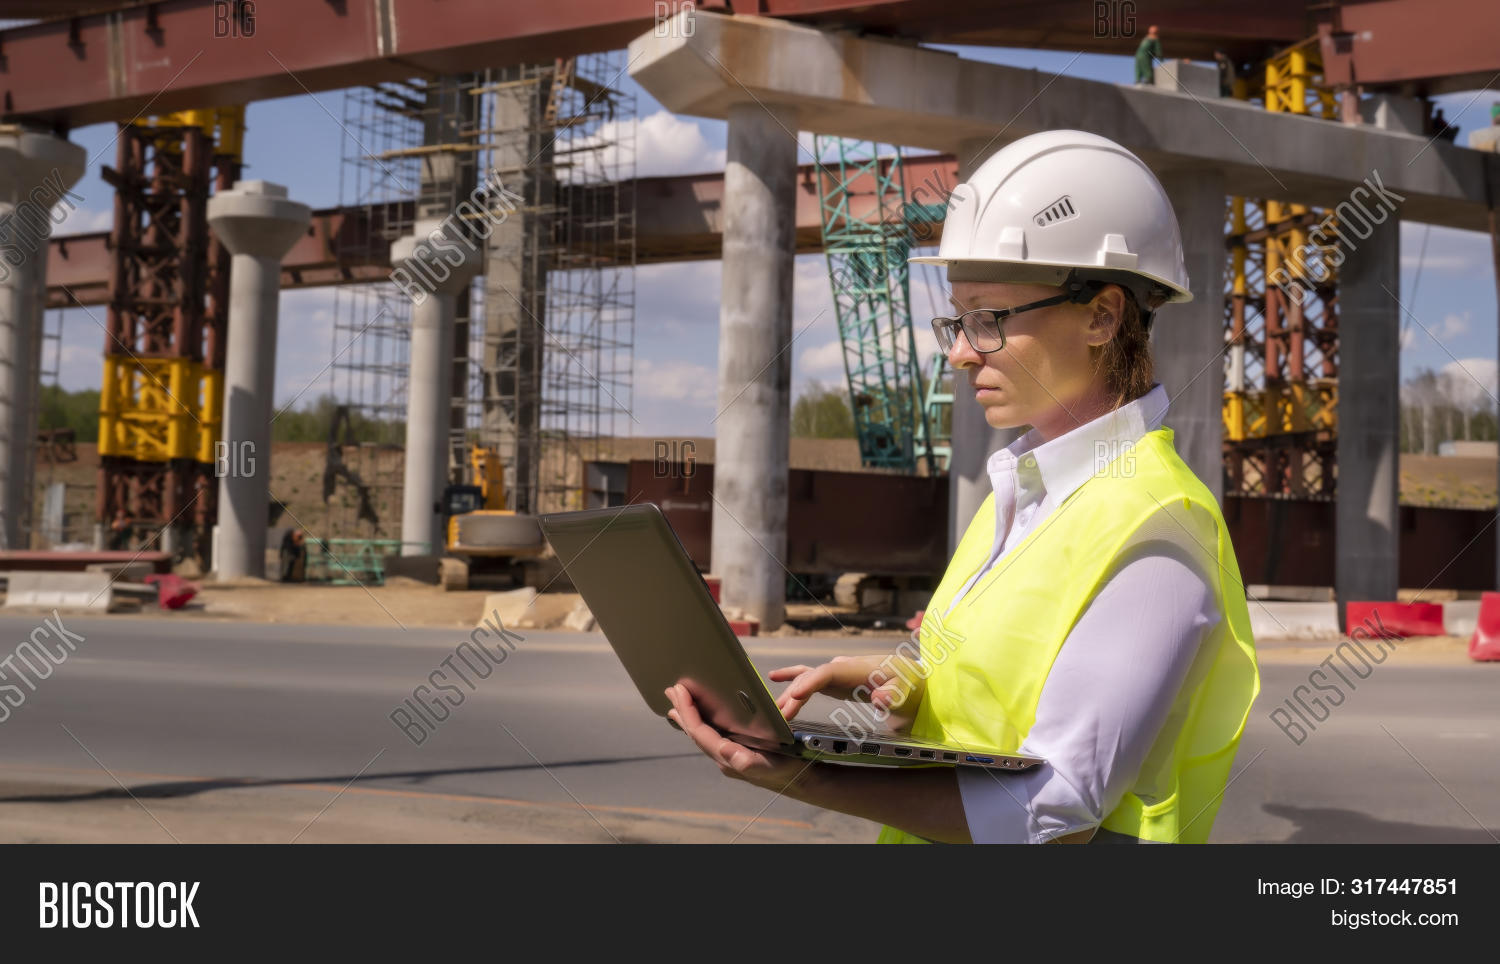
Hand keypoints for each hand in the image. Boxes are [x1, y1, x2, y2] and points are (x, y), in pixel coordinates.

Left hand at [664, 684, 809, 792]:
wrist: (800, 780)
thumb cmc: (787, 771)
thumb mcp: (772, 766)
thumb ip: (748, 762)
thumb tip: (723, 749)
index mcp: (729, 758)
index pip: (700, 733)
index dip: (688, 711)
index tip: (680, 691)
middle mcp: (724, 757)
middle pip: (696, 732)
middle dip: (682, 711)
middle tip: (670, 691)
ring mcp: (728, 755)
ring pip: (701, 734)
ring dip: (688, 716)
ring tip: (676, 702)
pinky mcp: (735, 751)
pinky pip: (711, 734)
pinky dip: (701, 722)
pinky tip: (700, 716)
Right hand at [768, 652, 923, 729]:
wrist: (913, 682)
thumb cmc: (911, 686)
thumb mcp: (908, 693)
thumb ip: (895, 696)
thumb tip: (878, 699)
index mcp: (860, 669)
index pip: (829, 672)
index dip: (810, 683)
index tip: (794, 696)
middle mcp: (844, 667)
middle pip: (813, 677)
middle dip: (794, 695)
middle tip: (779, 716)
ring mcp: (838, 673)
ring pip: (807, 679)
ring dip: (790, 694)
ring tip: (774, 713)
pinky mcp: (836, 681)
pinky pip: (810, 679)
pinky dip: (793, 680)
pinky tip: (775, 680)